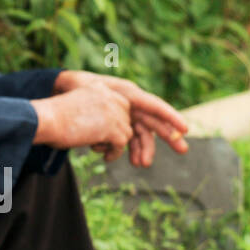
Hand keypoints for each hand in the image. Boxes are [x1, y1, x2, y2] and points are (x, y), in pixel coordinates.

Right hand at [32, 84, 133, 161]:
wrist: (46, 120)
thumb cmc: (52, 117)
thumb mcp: (76, 106)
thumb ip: (92, 112)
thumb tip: (104, 131)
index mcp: (98, 87)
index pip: (119, 104)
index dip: (113, 119)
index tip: (101, 130)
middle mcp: (109, 96)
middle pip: (125, 118)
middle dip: (115, 131)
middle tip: (100, 141)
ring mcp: (113, 112)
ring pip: (126, 132)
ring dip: (114, 143)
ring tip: (96, 148)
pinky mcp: (112, 129)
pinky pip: (121, 144)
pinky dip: (114, 153)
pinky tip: (104, 157)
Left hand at [53, 70, 189, 166]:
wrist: (65, 91)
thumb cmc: (79, 86)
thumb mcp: (90, 87)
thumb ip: (106, 97)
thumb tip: (118, 110)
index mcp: (129, 93)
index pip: (154, 105)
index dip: (171, 116)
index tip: (184, 129)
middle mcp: (131, 105)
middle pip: (154, 121)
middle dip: (169, 137)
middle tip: (183, 150)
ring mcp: (125, 116)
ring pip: (140, 135)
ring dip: (141, 150)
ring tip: (140, 164)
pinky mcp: (116, 125)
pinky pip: (125, 139)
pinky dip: (122, 150)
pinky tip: (110, 158)